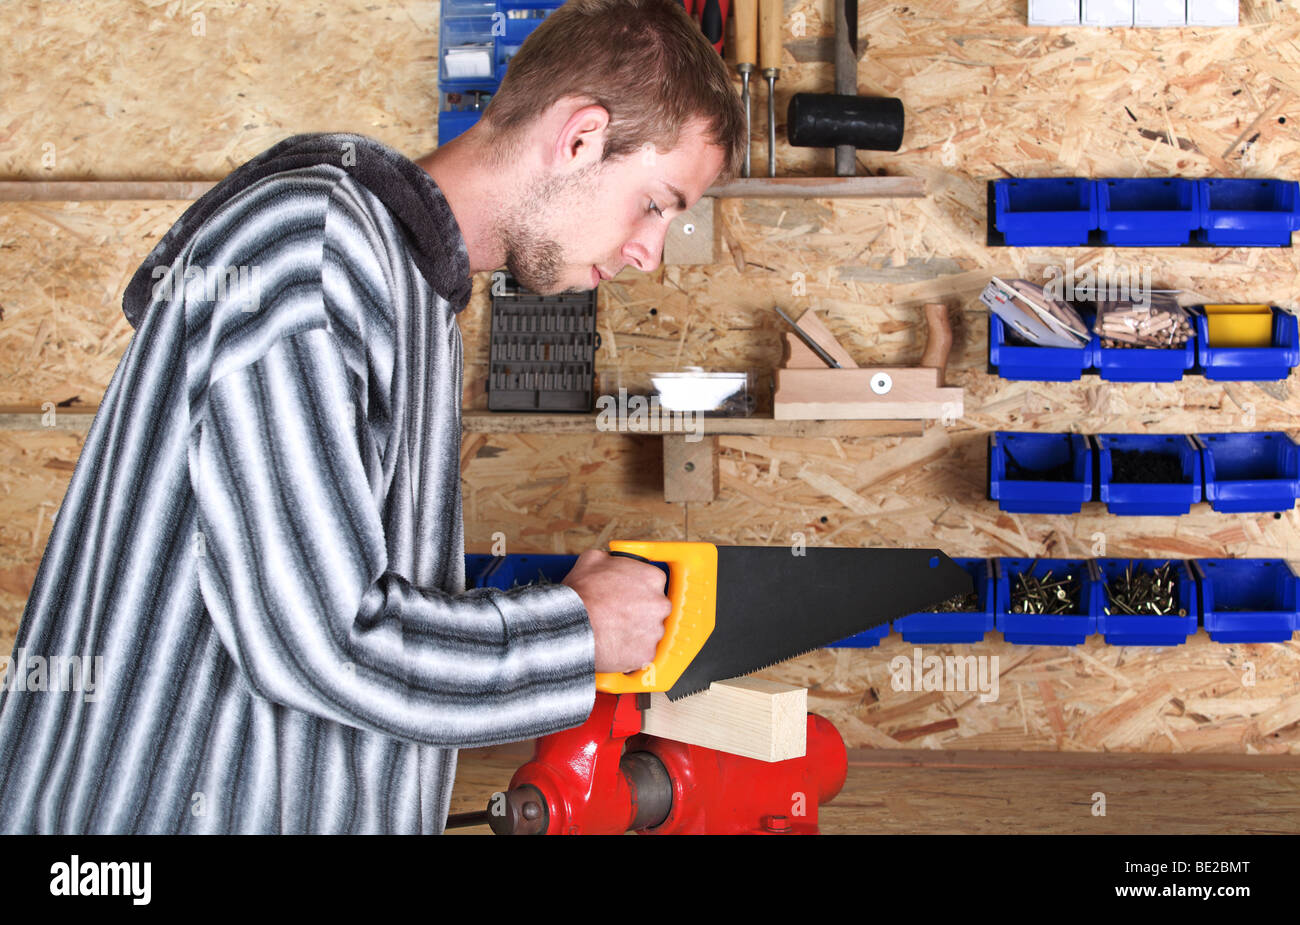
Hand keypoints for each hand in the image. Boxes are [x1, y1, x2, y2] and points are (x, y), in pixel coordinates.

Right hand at [562, 548, 671, 673]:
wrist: (570, 625)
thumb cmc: (581, 594)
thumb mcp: (593, 559)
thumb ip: (613, 559)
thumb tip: (613, 561)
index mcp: (652, 578)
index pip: (654, 583)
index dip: (639, 591)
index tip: (629, 597)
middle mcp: (660, 604)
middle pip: (656, 609)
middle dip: (640, 612)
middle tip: (620, 615)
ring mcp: (654, 631)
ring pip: (650, 632)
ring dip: (636, 633)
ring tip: (614, 632)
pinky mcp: (646, 654)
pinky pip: (642, 653)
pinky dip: (630, 652)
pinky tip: (614, 645)